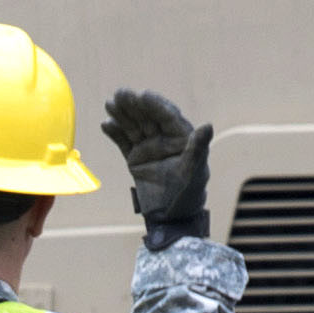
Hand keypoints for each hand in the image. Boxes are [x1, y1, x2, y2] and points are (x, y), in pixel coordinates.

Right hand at [103, 89, 212, 245]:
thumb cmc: (188, 194)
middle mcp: (164, 138)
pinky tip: (106, 124)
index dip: (156, 105)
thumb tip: (208, 126)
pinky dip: (114, 133)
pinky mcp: (134, 158)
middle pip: (148, 117)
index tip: (143, 95)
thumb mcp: (193, 172)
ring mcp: (148, 147)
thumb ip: (198, 148)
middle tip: (121, 93)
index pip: (167, 116)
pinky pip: (123, 141)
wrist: (170, 219)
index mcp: (182, 137)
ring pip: (133, 126)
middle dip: (135, 105)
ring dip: (122, 114)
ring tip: (110, 103)